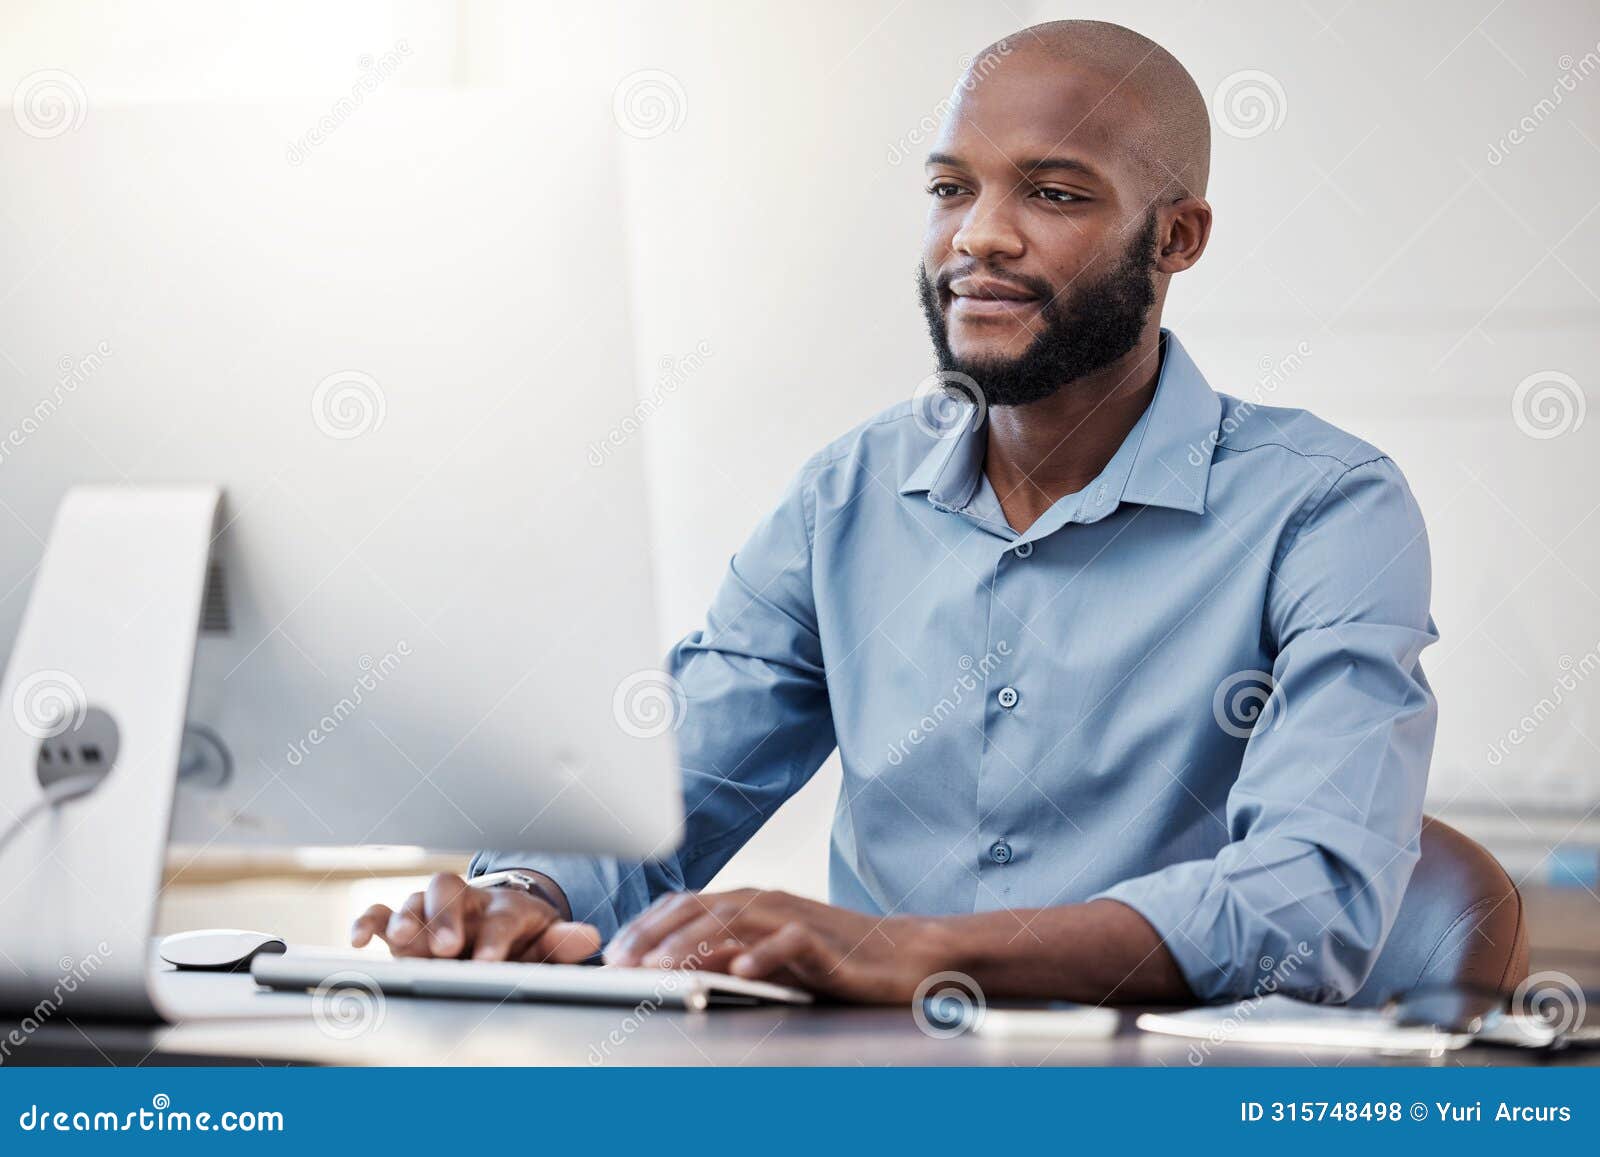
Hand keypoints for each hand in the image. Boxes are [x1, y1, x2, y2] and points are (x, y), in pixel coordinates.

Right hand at [350, 872, 599, 962]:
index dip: (496, 937)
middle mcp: (465, 903)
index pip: (501, 916)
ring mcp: (432, 912)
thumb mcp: (544, 944)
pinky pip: (379, 914)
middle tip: (449, 947)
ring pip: (414, 899)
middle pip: (451, 890)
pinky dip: (367, 921)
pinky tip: (358, 939)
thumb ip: (561, 943)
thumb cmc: (519, 941)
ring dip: (409, 917)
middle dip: (447, 917)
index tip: (490, 961)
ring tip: (406, 940)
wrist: (493, 932)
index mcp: (504, 908)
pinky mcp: (403, 925)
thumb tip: (591, 936)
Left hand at [604, 889, 954, 1001]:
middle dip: (655, 934)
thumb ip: (725, 954)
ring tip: (661, 967)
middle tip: (622, 961)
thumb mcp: (767, 955)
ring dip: (693, 943)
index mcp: (748, 902)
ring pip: (735, 920)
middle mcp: (766, 902)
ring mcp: (796, 917)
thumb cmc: (834, 958)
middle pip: (701, 907)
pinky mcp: (826, 941)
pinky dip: (763, 955)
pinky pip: (790, 942)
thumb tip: (672, 967)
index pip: (685, 904)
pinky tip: (739, 971)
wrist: (902, 954)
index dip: (646, 925)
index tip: (613, 952)